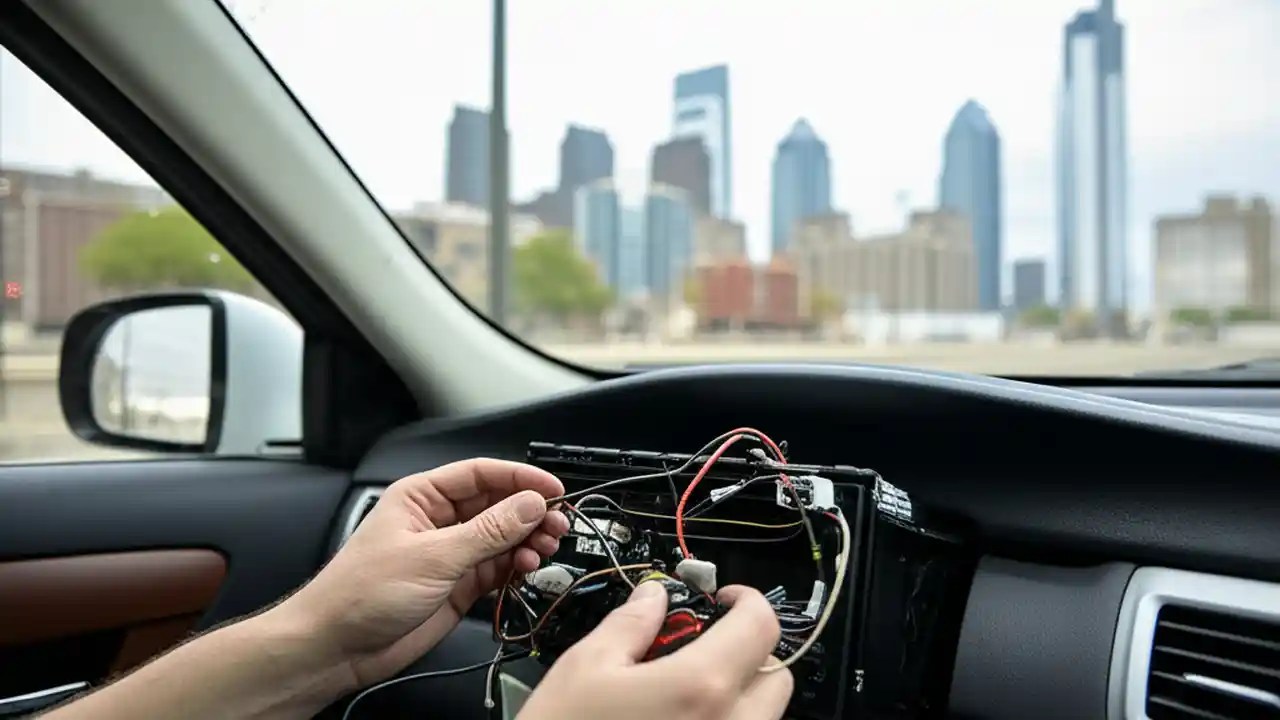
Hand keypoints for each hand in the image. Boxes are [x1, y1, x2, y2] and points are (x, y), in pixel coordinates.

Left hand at [276, 458, 569, 688]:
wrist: (338, 647)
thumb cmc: (360, 593)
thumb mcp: (432, 556)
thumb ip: (488, 531)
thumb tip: (530, 505)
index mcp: (422, 496)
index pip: (480, 474)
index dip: (520, 477)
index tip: (553, 487)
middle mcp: (439, 520)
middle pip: (497, 504)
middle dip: (530, 512)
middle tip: (557, 523)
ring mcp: (450, 553)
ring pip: (502, 537)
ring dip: (526, 540)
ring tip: (543, 548)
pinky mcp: (458, 585)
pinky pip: (497, 567)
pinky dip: (516, 567)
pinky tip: (526, 568)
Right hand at [518, 582, 793, 719]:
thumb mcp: (586, 667)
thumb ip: (631, 625)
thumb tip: (654, 597)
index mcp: (702, 687)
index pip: (762, 626)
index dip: (748, 602)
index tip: (724, 600)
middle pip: (776, 677)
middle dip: (747, 653)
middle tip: (701, 649)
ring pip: (763, 718)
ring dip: (738, 696)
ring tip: (683, 696)